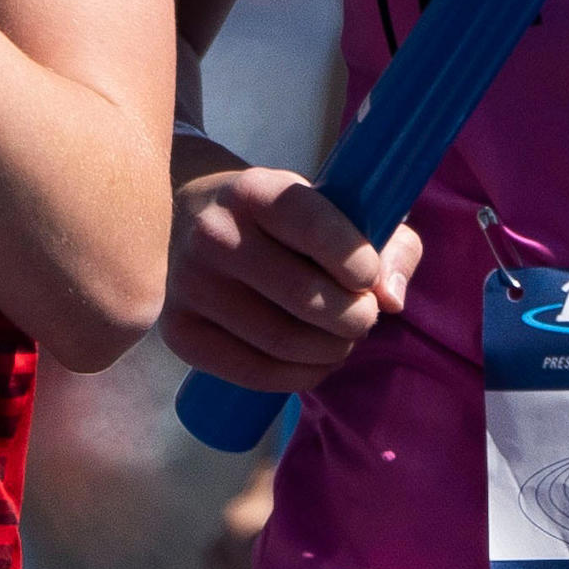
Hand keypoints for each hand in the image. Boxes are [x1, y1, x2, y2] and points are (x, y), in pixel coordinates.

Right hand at [161, 156, 422, 395]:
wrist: (192, 221)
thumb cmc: (285, 221)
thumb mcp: (337, 207)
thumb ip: (387, 243)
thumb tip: (390, 299)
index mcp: (253, 191)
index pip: (314, 227)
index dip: (359, 262)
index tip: (368, 278)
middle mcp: (212, 234)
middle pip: (306, 297)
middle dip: (355, 318)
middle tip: (363, 317)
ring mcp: (188, 285)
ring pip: (283, 341)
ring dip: (332, 351)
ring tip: (340, 339)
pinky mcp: (179, 330)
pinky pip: (253, 372)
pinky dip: (300, 376)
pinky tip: (313, 362)